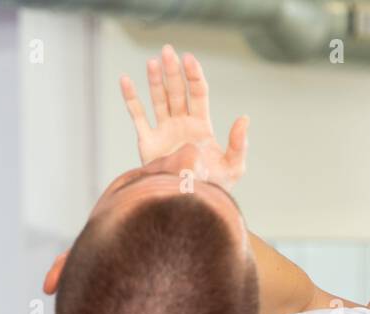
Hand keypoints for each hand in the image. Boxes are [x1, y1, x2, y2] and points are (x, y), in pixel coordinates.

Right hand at [120, 44, 247, 189]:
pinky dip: (131, 98)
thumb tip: (243, 118)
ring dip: (155, 80)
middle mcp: (182, 124)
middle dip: (173, 71)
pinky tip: (125, 80)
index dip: (193, 75)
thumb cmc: (214, 190)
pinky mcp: (147, 143)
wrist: (188, 206)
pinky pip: (137, 116)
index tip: (188, 59)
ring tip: (153, 61)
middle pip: (177, 91)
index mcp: (201, 126)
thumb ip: (238, 144)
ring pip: (159, 99)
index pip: (198, 93)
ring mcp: (164, 132)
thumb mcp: (233, 168)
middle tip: (168, 50)